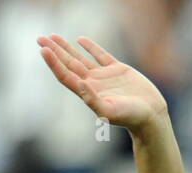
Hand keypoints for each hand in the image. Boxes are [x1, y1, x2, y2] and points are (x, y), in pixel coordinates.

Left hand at [37, 33, 167, 132]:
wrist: (151, 116)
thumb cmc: (131, 118)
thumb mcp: (110, 112)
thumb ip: (93, 100)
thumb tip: (79, 83)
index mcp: (88, 93)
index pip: (65, 75)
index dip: (53, 63)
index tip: (43, 49)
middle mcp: (93, 84)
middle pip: (68, 64)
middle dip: (54, 51)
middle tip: (40, 38)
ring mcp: (104, 77)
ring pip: (80, 58)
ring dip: (66, 48)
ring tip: (53, 36)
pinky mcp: (118, 70)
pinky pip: (100, 55)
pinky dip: (90, 46)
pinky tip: (80, 40)